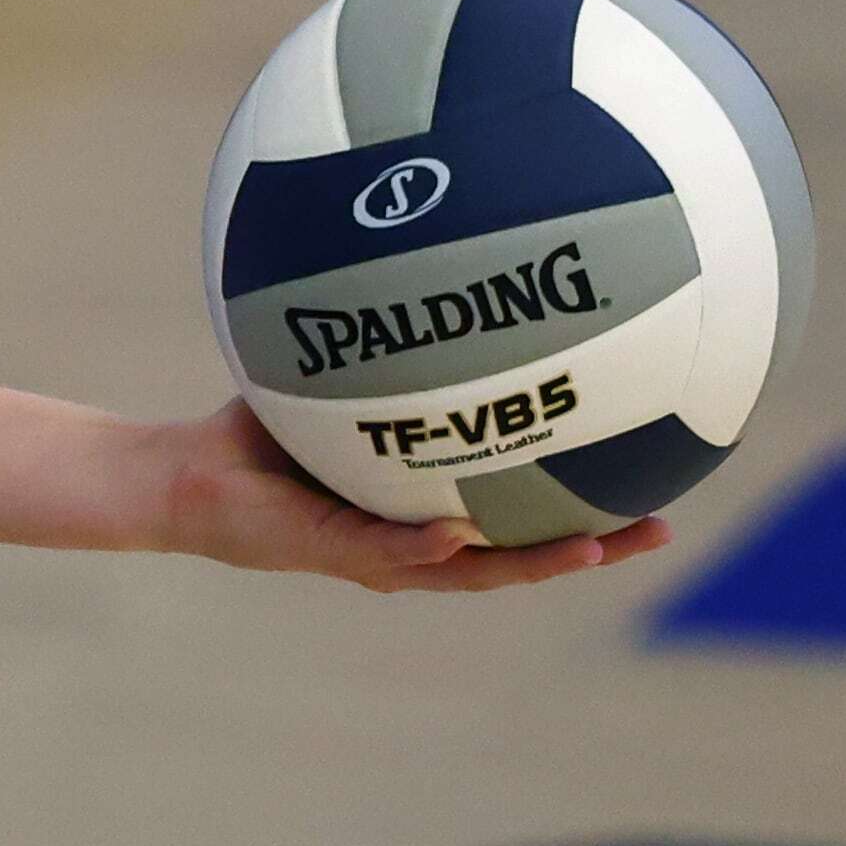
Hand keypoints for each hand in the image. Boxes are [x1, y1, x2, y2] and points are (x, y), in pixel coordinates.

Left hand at [152, 397, 671, 591]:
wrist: (184, 475)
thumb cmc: (263, 431)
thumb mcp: (346, 381)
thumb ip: (397, 347)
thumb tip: (449, 274)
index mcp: (425, 511)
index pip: (524, 520)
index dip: (588, 514)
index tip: (657, 493)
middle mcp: (409, 544)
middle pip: (520, 556)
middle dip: (591, 547)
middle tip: (661, 528)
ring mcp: (372, 554)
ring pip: (468, 571)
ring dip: (530, 562)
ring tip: (591, 548)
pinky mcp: (326, 549)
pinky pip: (384, 550)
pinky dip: (424, 544)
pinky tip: (464, 531)